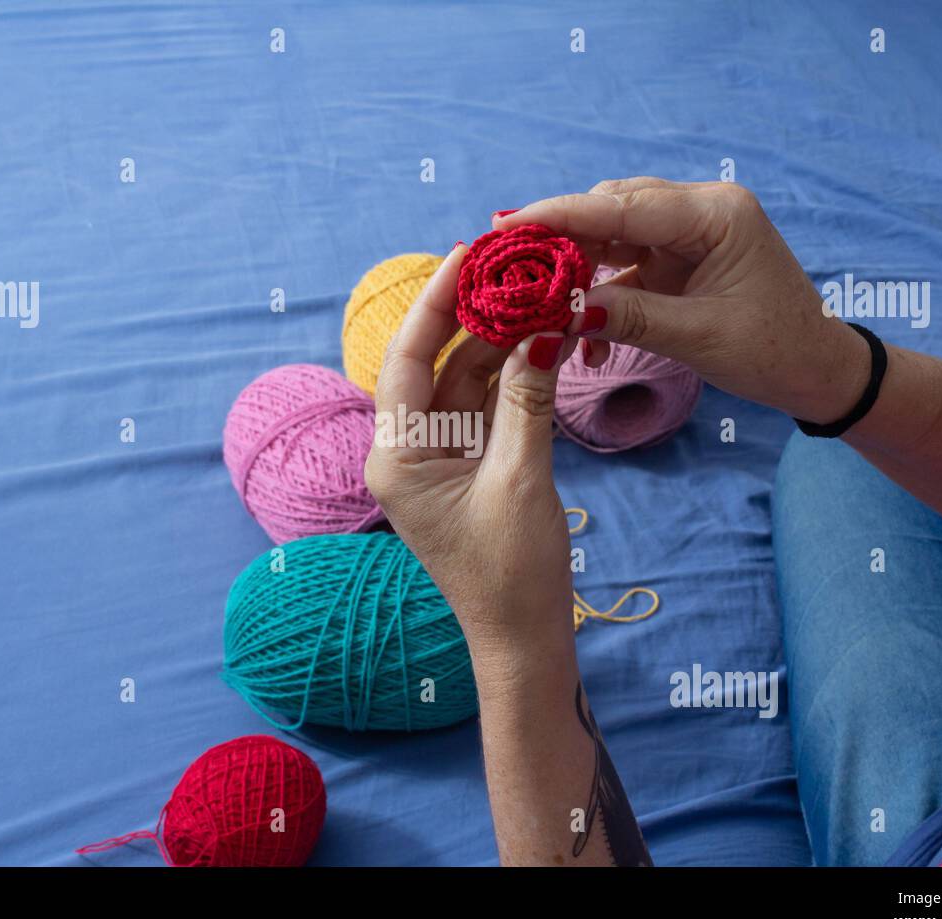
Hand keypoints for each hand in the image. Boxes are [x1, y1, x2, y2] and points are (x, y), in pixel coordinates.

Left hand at [363, 244, 578, 679]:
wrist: (524, 639)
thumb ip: (529, 400)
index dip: (434, 304)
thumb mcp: (522, 478)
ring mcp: (440, 459)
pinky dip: (512, 375)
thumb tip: (545, 329)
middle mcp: (408, 452)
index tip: (465, 255)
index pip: (407, 362)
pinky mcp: (470, 466)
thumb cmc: (512, 574)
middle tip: (509, 264)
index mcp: (396, 458)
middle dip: (472, 314)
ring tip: (534, 291)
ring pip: (465, 381)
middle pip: (436, 364)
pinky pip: (487, 406)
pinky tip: (540, 337)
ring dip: (499, 340)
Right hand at [494, 178, 870, 425]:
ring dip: (576, 273)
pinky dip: (598, 295)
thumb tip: (562, 311)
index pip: (623, 205)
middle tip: (510, 268)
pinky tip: (578, 330)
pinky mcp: (679, 260)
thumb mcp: (698, 336)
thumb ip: (629, 316)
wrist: (817, 370)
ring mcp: (688, 234)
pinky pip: (624, 265)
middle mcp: (700, 211)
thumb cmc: (774, 350)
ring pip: (611, 237)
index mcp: (716, 214)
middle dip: (560, 241)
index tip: (506, 225)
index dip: (560, 215)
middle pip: (610, 211)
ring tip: (537, 304)